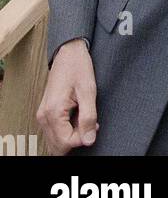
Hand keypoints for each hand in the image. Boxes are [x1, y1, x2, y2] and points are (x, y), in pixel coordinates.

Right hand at [37, 39, 98, 154]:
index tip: (94, 124)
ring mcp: (42, 115)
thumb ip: (88, 117)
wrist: (68, 51)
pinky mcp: (45, 113)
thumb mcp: (88, 91)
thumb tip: (89, 140)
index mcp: (53, 112)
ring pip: (55, 142)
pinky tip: (76, 116)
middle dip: (76, 139)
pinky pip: (54, 132)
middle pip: (58, 146)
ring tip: (84, 117)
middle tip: (89, 122)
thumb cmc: (78, 67)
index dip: (83, 138)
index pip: (66, 143)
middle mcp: (43, 116)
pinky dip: (66, 130)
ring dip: (71, 135)